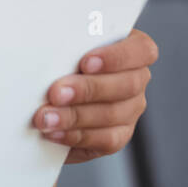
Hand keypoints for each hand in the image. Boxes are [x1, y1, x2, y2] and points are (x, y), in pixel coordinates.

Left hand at [34, 28, 158, 164]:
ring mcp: (130, 110)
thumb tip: (46, 47)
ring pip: (112, 115)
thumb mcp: (65, 47)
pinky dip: (75, 136)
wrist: (49, 91)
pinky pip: (104, 140)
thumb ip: (68, 47)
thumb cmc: (60, 59)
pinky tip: (54, 133)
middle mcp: (136, 80)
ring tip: (46, 117)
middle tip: (56, 93)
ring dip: (75, 116)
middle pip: (126, 85)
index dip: (116, 57)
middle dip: (87, 89)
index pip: (141, 50)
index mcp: (131, 50)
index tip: (85, 62)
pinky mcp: (118, 135)